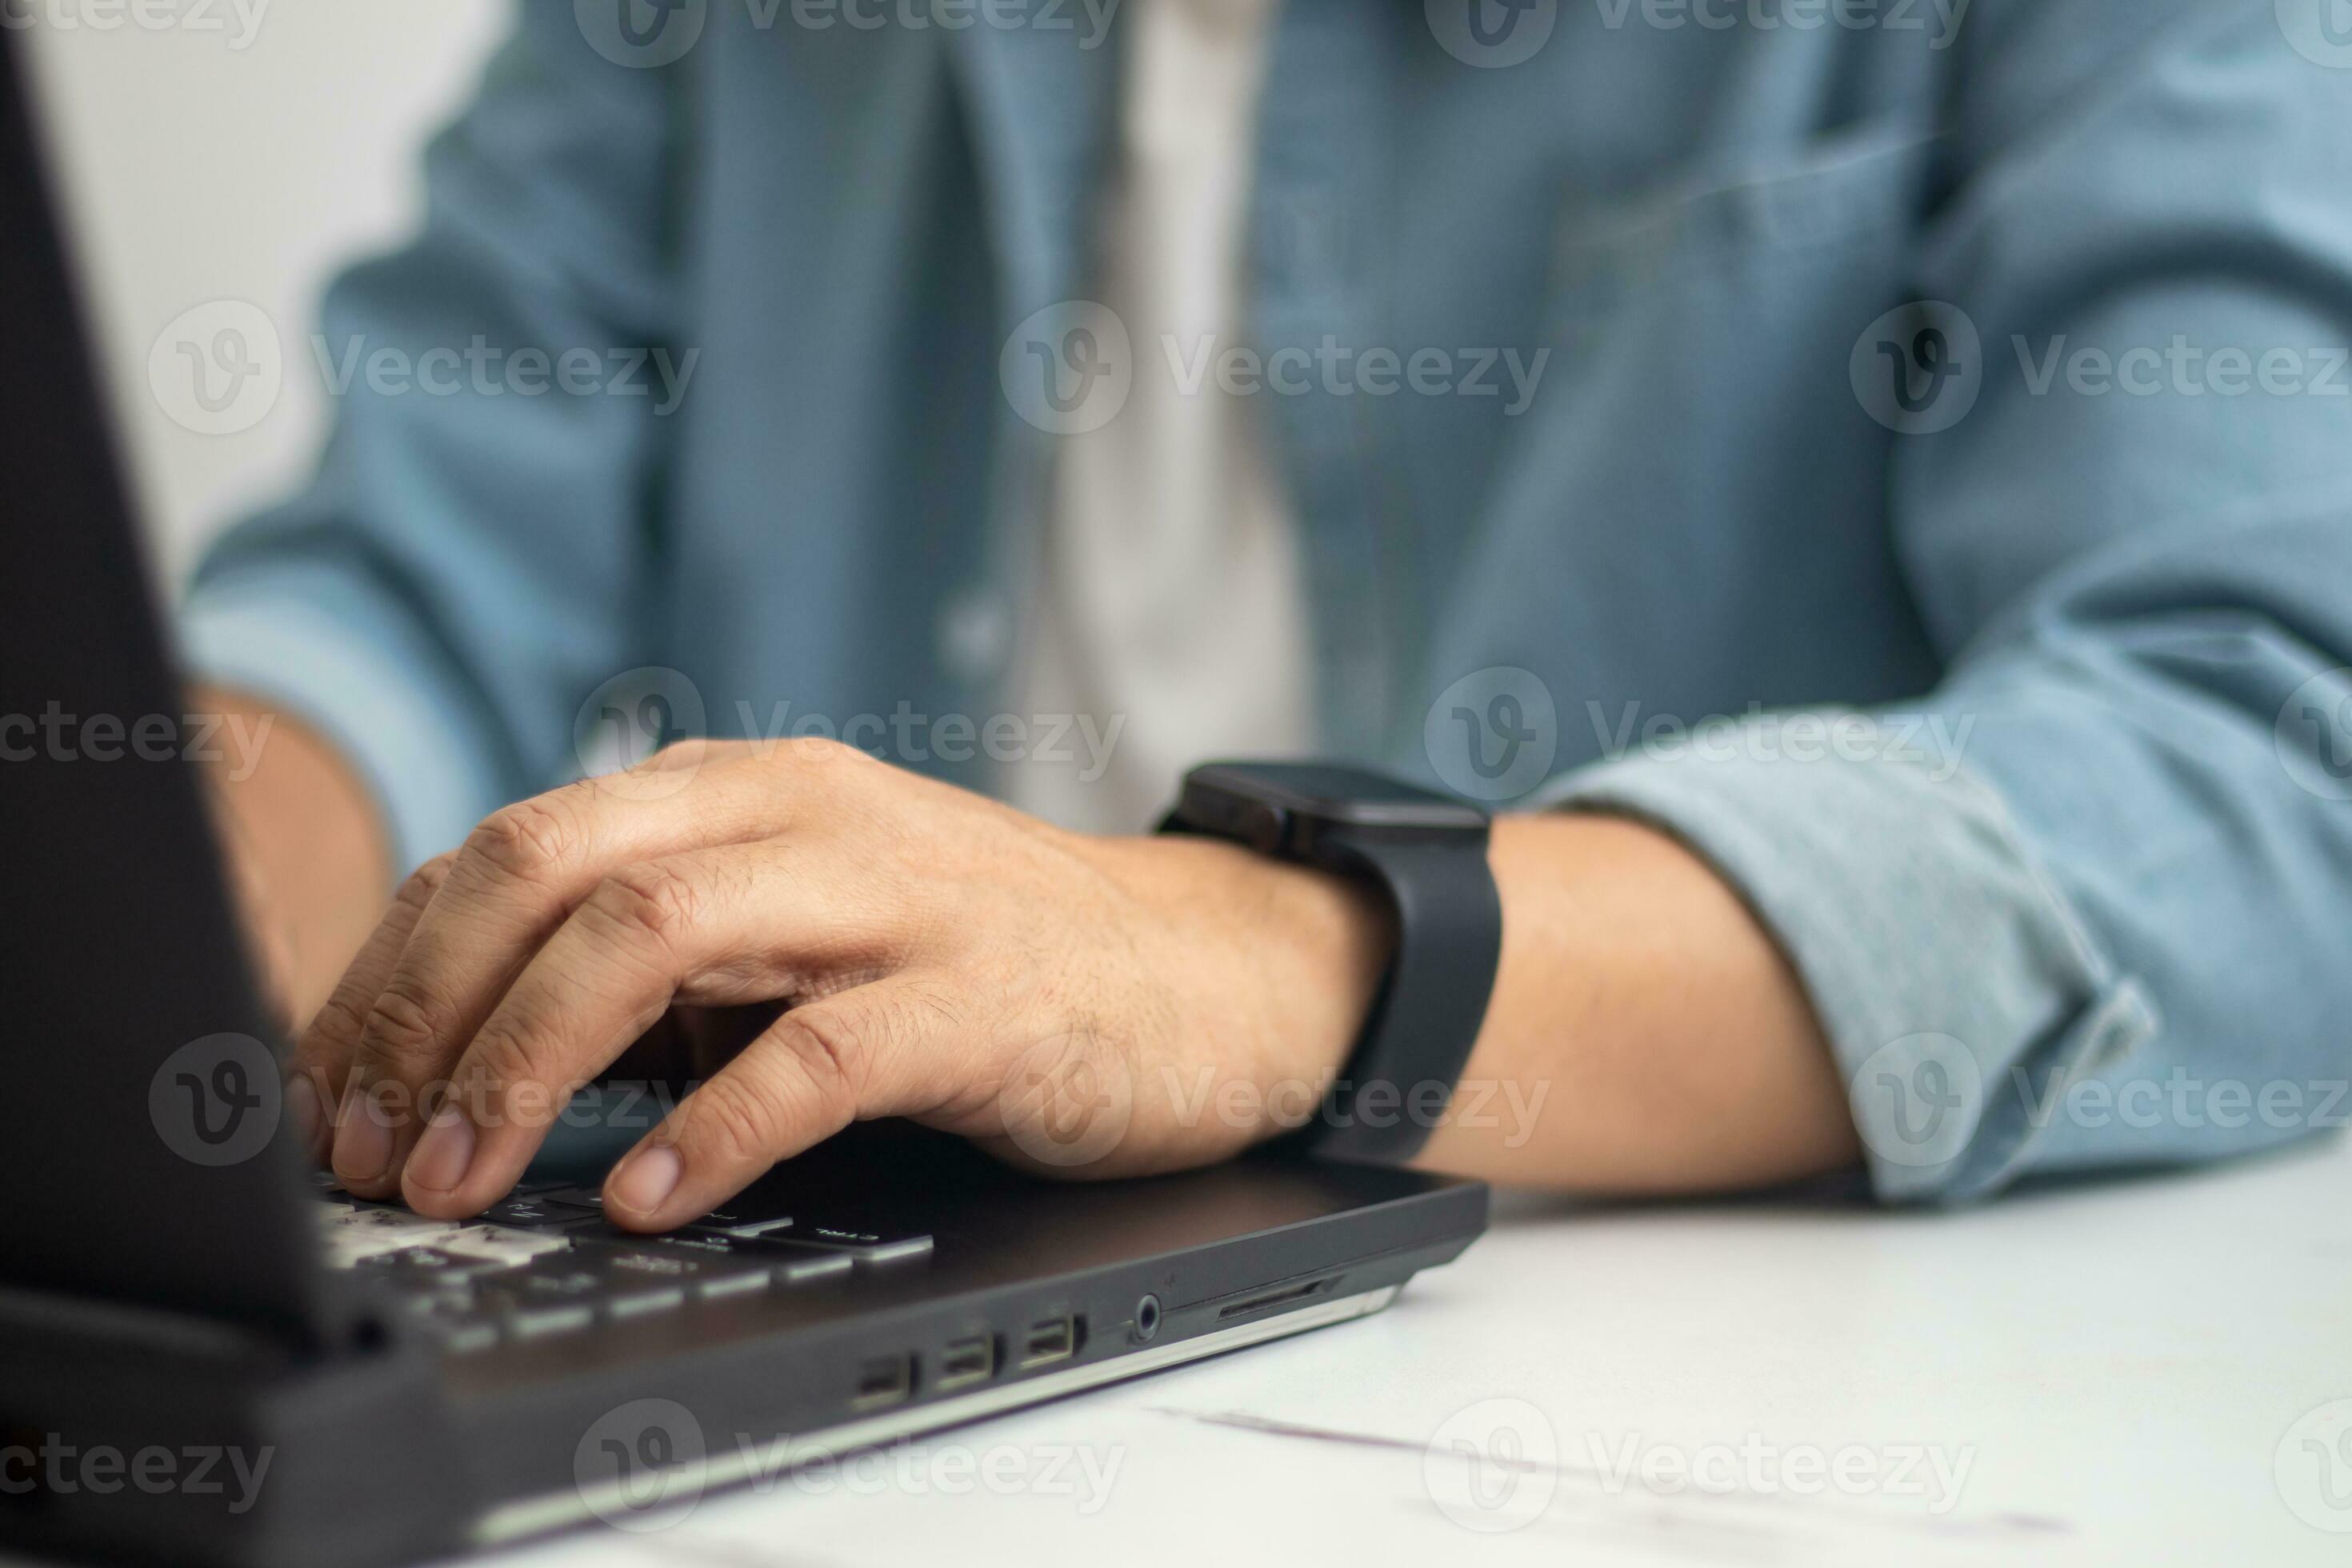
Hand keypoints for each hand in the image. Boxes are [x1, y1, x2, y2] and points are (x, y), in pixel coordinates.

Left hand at [289, 739, 1389, 1229]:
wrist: (1208, 974)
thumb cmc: (982, 966)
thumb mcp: (798, 941)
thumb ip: (660, 973)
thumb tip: (463, 1066)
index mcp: (740, 788)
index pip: (512, 848)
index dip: (391, 974)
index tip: (325, 1096)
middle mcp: (803, 813)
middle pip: (554, 865)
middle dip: (427, 1011)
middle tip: (371, 1149)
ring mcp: (898, 894)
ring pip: (657, 927)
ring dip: (526, 1060)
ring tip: (463, 1175)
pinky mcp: (984, 993)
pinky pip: (821, 1050)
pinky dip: (714, 1127)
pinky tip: (651, 1199)